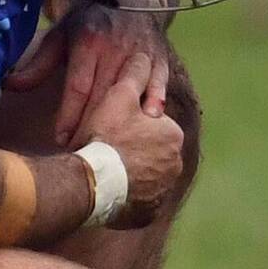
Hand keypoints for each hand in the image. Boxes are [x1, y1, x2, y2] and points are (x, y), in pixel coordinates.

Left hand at [5, 0, 169, 147]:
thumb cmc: (86, 23)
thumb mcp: (59, 37)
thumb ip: (38, 64)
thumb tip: (8, 85)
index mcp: (88, 41)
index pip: (78, 87)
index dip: (69, 116)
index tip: (60, 140)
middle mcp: (116, 47)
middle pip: (103, 96)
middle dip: (91, 127)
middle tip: (81, 153)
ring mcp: (140, 52)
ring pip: (130, 93)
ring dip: (121, 122)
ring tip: (110, 148)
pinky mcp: (159, 56)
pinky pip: (159, 81)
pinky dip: (156, 100)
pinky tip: (150, 122)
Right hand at [75, 51, 182, 227]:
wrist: (92, 182)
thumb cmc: (105, 136)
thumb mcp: (117, 97)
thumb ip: (134, 75)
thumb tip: (142, 55)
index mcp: (172, 135)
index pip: (153, 126)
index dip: (129, 125)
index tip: (110, 128)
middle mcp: (176, 165)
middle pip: (150, 153)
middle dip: (133, 151)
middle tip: (105, 149)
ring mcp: (163, 192)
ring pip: (145, 178)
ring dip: (130, 174)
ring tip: (104, 171)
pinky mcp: (149, 214)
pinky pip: (138, 202)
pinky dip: (127, 198)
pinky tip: (108, 190)